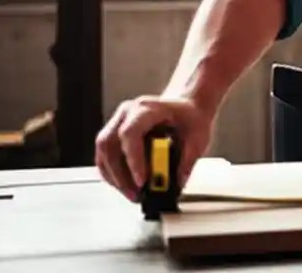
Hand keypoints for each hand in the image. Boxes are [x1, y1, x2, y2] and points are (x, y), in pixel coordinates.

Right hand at [95, 95, 213, 201]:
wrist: (186, 106)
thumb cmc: (190, 117)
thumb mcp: (198, 136)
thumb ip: (188, 160)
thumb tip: (177, 182)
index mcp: (149, 108)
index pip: (130, 133)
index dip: (133, 159)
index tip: (141, 181)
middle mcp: (128, 112)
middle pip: (109, 144)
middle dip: (120, 174)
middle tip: (135, 194)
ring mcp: (118, 122)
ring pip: (103, 152)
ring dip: (114, 177)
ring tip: (132, 194)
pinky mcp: (114, 134)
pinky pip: (104, 156)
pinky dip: (112, 174)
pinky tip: (125, 186)